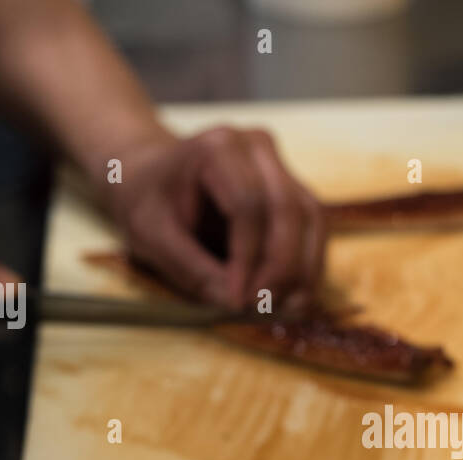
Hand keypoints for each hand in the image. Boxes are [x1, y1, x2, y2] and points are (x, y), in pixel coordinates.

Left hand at [107, 126, 324, 312]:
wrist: (152, 177)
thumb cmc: (149, 202)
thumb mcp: (152, 237)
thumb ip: (192, 269)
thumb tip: (234, 304)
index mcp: (217, 147)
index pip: (246, 205)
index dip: (248, 258)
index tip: (238, 300)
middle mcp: (257, 147)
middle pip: (287, 209)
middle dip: (280, 267)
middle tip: (265, 309)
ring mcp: (280, 165)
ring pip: (310, 218)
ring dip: (304, 269)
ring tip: (289, 310)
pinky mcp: (292, 188)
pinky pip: (312, 227)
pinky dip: (308, 264)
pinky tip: (296, 296)